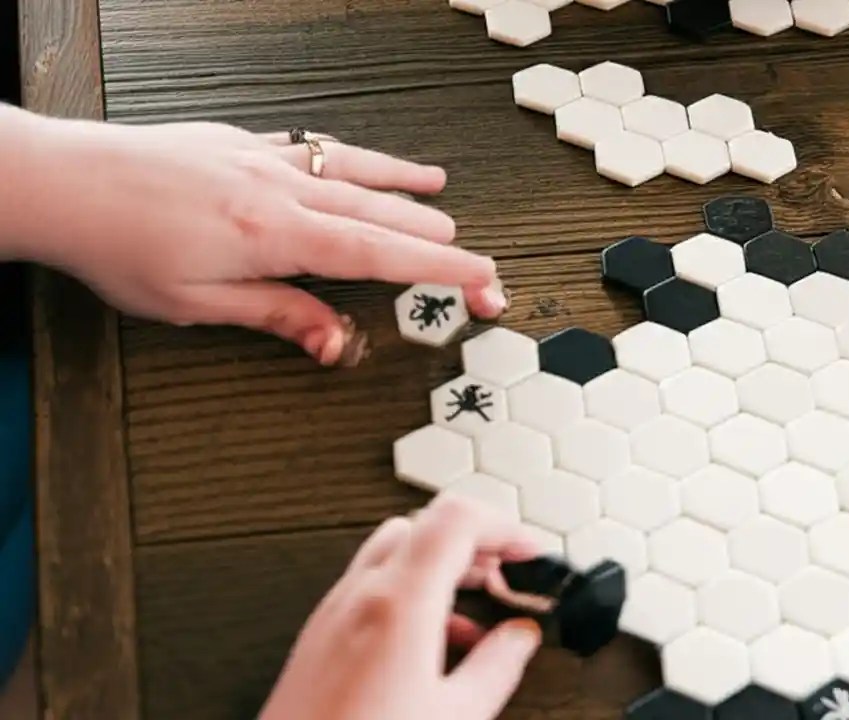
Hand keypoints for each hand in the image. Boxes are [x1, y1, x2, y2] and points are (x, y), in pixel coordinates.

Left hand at [11, 110, 505, 364]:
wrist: (66, 182)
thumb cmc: (117, 245)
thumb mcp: (196, 303)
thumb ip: (277, 315)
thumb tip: (335, 340)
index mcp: (275, 236)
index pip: (380, 256)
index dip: (440, 272)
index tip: (483, 281)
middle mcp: (281, 191)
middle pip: (381, 215)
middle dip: (439, 243)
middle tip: (480, 266)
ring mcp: (265, 160)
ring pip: (356, 172)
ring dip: (404, 189)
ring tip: (441, 194)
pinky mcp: (242, 143)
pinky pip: (317, 148)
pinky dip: (354, 156)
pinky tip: (364, 161)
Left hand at [259, 497, 544, 719]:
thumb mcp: (456, 715)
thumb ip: (497, 665)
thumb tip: (519, 638)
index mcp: (399, 601)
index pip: (458, 518)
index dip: (503, 526)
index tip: (528, 550)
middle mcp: (359, 596)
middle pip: (425, 525)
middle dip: (475, 540)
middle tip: (509, 569)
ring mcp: (333, 614)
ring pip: (394, 551)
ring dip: (442, 563)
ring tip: (478, 602)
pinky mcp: (318, 638)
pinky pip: (370, 587)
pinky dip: (410, 591)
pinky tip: (433, 637)